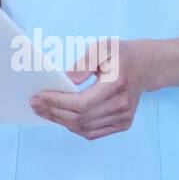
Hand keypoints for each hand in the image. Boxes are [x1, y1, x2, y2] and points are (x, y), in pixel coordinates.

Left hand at [30, 38, 159, 139]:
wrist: (145, 66)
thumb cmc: (119, 54)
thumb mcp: (101, 47)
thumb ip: (83, 64)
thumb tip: (67, 81)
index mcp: (117, 85)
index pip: (82, 103)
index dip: (58, 102)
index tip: (39, 96)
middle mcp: (122, 105)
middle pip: (80, 118)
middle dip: (53, 112)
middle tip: (33, 103)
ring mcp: (124, 118)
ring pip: (85, 128)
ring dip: (60, 121)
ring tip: (41, 111)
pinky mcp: (123, 124)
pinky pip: (92, 132)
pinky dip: (73, 127)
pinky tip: (59, 117)